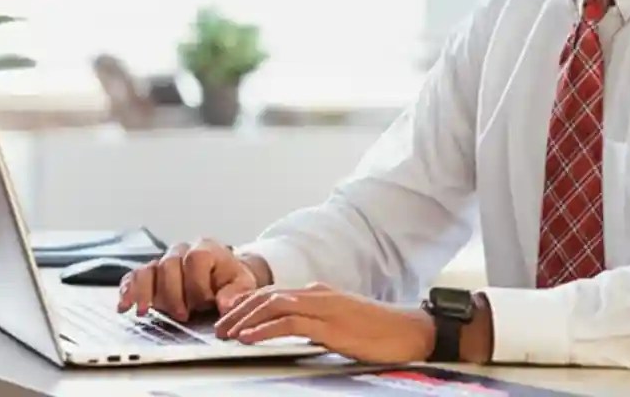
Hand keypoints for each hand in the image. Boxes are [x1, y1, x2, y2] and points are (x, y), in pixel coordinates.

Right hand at [116, 239, 259, 321]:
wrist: (222, 278)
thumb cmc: (231, 281)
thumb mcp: (242, 285)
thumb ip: (236, 293)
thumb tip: (226, 305)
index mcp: (205, 248)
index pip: (195, 260)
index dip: (198, 284)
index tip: (205, 303)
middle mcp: (181, 250)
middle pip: (169, 266)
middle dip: (174, 294)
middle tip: (183, 315)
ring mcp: (164, 261)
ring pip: (149, 271)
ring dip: (146, 293)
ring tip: (143, 311)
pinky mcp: (151, 274)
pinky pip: (134, 276)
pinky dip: (128, 290)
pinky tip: (124, 306)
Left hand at [214, 282, 434, 363]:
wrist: (410, 331)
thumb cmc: (379, 332)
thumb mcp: (339, 325)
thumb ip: (315, 324)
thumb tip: (292, 332)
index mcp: (318, 293)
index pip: (273, 294)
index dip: (247, 304)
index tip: (229, 318)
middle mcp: (317, 294)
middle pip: (267, 296)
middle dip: (239, 311)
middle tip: (219, 328)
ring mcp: (324, 307)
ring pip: (273, 305)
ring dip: (245, 319)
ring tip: (227, 333)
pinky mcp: (331, 325)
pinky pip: (290, 323)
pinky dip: (265, 328)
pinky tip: (250, 337)